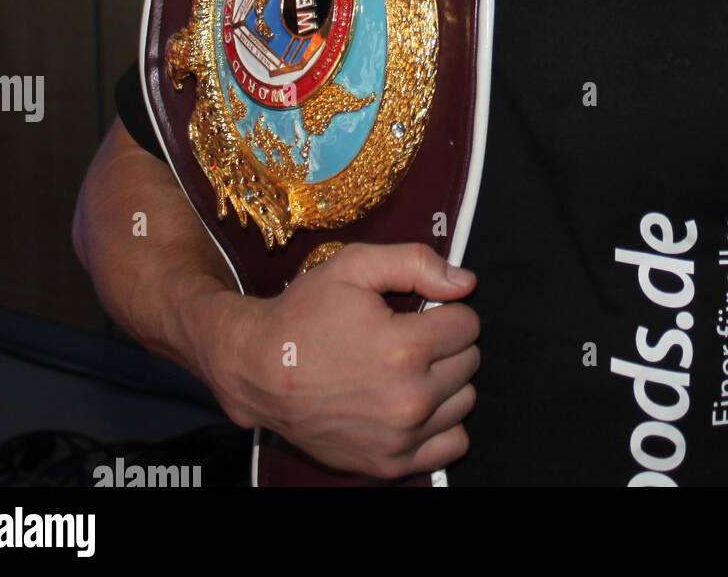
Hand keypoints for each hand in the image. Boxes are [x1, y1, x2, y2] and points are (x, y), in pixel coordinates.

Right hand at [206, 242, 479, 478]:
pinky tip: (414, 403)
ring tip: (409, 369)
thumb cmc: (305, 314)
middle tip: (410, 338)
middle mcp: (408, 399)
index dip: (447, 310)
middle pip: (469, 362)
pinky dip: (441, 423)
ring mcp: (399, 437)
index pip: (468, 325)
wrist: (258, 371)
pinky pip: (451, 444)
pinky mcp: (389, 464)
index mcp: (405, 347)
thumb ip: (417, 263)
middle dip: (447, 344)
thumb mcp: (355, 267)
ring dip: (446, 381)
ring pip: (464, 400)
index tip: (421, 312)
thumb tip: (465, 283)